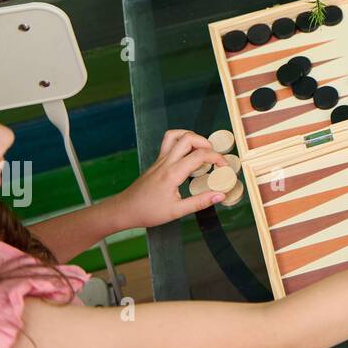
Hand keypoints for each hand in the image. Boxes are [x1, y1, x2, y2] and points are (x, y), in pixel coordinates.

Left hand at [113, 129, 229, 227]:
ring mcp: (160, 160)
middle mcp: (166, 162)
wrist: (123, 210)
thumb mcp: (176, 212)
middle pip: (188, 138)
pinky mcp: (157, 161)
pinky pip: (169, 142)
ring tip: (201, 150)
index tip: (224, 167)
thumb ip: (200, 202)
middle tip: (213, 157)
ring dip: (192, 137)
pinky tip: (188, 155)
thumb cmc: (147, 212)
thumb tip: (220, 195)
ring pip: (176, 135)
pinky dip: (182, 142)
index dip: (216, 158)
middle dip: (206, 143)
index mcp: (172, 173)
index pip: (199, 155)